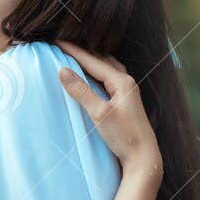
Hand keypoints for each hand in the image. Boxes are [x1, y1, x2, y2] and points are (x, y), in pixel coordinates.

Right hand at [55, 40, 162, 180]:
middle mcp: (127, 83)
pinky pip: (108, 79)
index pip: (93, 61)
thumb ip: (81, 91)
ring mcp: (128, 92)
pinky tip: (91, 77)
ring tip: (75, 57)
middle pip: (102, 60)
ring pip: (107, 68)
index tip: (56, 41)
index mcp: (122, 82)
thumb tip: (63, 71)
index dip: (73, 51)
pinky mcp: (126, 102)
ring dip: (91, 61)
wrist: (143, 158)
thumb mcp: (99, 113)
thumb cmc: (124, 137)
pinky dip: (97, 73)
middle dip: (82, 52)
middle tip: (63, 47)